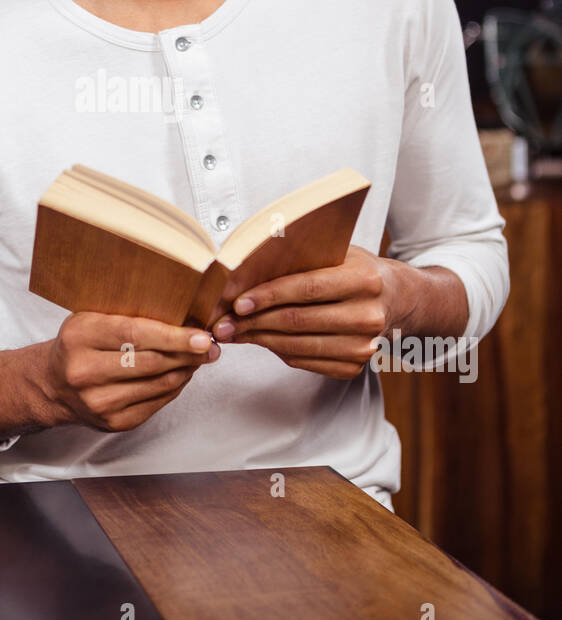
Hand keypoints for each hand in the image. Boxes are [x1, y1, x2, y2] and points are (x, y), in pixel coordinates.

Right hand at [43, 311, 219, 430]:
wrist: (53, 386)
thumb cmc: (81, 344)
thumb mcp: (92, 317)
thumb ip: (127, 313)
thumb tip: (183, 314)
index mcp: (79, 336)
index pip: (135, 335)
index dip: (173, 336)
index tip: (202, 335)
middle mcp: (85, 372)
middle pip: (152, 362)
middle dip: (188, 353)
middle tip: (211, 345)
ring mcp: (99, 402)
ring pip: (159, 384)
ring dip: (186, 369)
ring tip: (201, 357)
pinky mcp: (114, 423)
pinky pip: (157, 402)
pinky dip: (175, 386)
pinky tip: (181, 373)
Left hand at [211, 245, 410, 378]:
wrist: (397, 299)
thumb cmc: (356, 270)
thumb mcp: (338, 254)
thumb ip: (301, 259)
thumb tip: (244, 269)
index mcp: (365, 279)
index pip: (308, 288)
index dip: (269, 296)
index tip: (237, 302)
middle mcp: (368, 315)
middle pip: (298, 321)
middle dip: (253, 322)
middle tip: (221, 323)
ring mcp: (365, 346)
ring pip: (298, 346)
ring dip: (258, 340)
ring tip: (231, 333)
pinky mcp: (356, 366)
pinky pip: (305, 361)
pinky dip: (276, 351)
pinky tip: (258, 340)